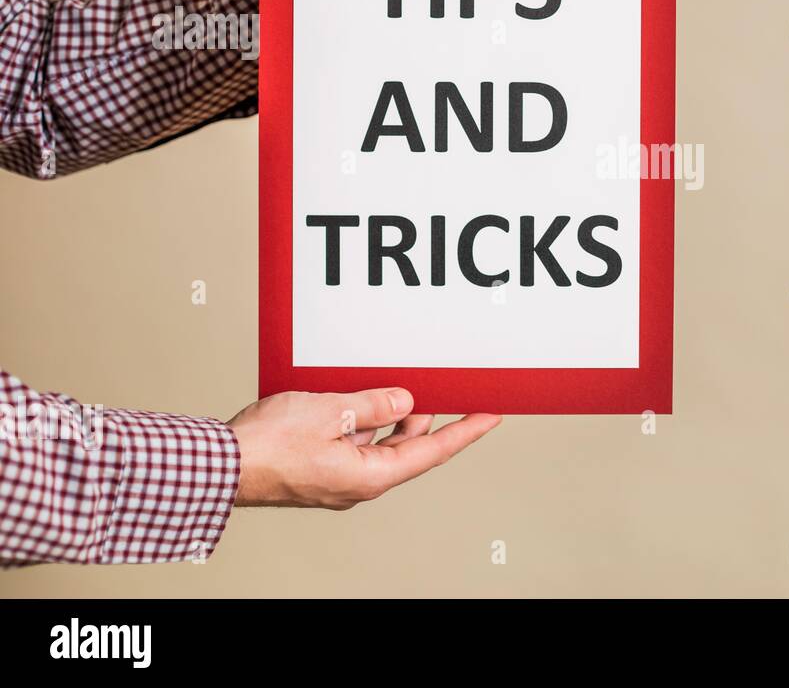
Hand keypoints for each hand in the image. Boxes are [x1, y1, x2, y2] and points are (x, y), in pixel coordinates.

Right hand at [227, 389, 500, 508]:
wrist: (221, 464)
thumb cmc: (268, 446)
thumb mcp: (331, 412)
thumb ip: (374, 405)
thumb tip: (406, 401)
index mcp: (370, 476)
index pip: (433, 451)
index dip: (466, 431)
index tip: (491, 417)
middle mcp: (359, 482)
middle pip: (408, 445)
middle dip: (424, 414)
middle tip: (439, 384)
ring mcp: (339, 476)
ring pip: (379, 441)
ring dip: (388, 414)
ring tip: (390, 382)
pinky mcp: (320, 467)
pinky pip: (354, 441)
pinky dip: (362, 419)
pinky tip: (356, 396)